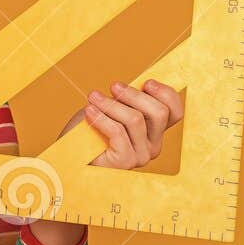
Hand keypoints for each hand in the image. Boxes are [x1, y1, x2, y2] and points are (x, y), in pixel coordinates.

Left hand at [58, 79, 183, 168]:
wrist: (68, 152)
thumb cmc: (89, 128)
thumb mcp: (112, 108)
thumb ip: (129, 99)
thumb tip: (141, 83)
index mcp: (154, 132)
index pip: (175, 112)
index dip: (165, 94)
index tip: (147, 82)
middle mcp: (153, 146)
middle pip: (159, 112)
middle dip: (134, 94)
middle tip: (113, 86)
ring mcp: (141, 156)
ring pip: (136, 120)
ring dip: (111, 104)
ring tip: (93, 98)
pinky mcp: (124, 162)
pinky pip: (118, 132)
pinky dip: (102, 117)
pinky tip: (89, 110)